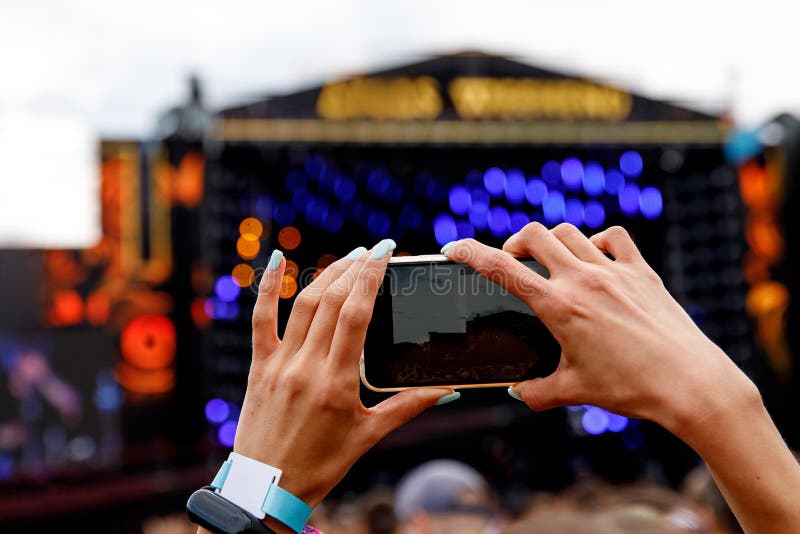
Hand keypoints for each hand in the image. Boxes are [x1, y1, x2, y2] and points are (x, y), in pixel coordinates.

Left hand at [233, 240, 456, 519]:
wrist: (267, 489)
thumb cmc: (321, 466)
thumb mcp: (368, 437)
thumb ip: (408, 407)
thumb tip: (446, 390)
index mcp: (336, 383)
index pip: (356, 316)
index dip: (371, 278)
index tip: (385, 252)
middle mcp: (306, 367)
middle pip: (332, 302)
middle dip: (355, 269)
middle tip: (374, 251)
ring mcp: (279, 364)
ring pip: (303, 304)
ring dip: (327, 274)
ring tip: (349, 257)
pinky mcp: (260, 366)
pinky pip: (260, 319)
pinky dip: (268, 287)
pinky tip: (278, 259)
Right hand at [442, 223, 758, 434]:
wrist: (692, 385)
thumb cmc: (632, 390)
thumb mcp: (576, 391)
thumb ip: (537, 391)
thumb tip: (517, 392)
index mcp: (559, 307)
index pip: (502, 268)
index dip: (470, 253)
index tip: (453, 248)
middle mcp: (584, 281)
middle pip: (534, 235)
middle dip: (514, 242)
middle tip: (512, 261)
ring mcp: (615, 272)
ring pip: (570, 232)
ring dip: (551, 241)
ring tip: (550, 262)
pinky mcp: (642, 273)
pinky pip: (614, 238)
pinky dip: (597, 241)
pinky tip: (595, 258)